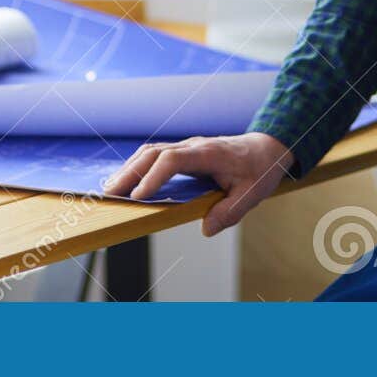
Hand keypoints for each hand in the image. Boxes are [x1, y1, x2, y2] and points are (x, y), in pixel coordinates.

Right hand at [102, 133, 294, 235]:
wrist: (266, 147)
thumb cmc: (259, 170)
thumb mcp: (252, 194)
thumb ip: (229, 212)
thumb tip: (205, 229)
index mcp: (208, 154)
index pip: (172, 160)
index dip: (153, 177)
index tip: (138, 197)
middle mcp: (193, 146)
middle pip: (153, 153)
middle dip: (129, 173)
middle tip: (110, 194)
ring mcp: (187, 147)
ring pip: (151, 152)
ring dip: (129, 169)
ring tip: (111, 189)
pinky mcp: (184, 153)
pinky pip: (156, 156)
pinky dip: (138, 167)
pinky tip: (127, 181)